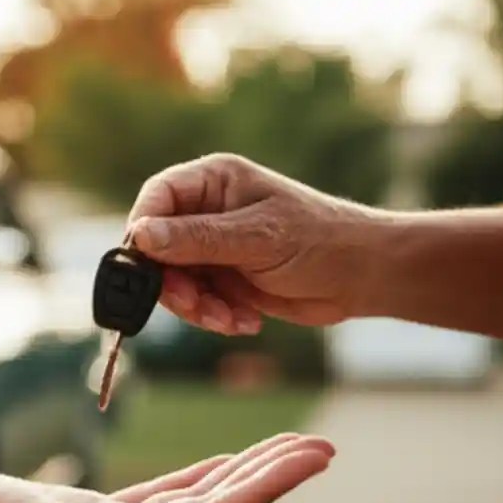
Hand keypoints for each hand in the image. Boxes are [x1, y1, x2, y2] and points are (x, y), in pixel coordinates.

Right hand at [126, 153, 393, 333]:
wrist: (362, 276)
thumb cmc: (320, 242)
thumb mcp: (256, 239)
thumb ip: (197, 239)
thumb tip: (141, 236)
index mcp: (214, 181)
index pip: (156, 198)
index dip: (143, 232)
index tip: (144, 267)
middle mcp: (208, 210)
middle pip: (157, 246)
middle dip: (173, 283)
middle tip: (195, 306)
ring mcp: (214, 246)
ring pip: (174, 280)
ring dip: (196, 307)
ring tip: (229, 319)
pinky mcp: (224, 277)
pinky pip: (198, 301)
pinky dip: (215, 316)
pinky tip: (246, 321)